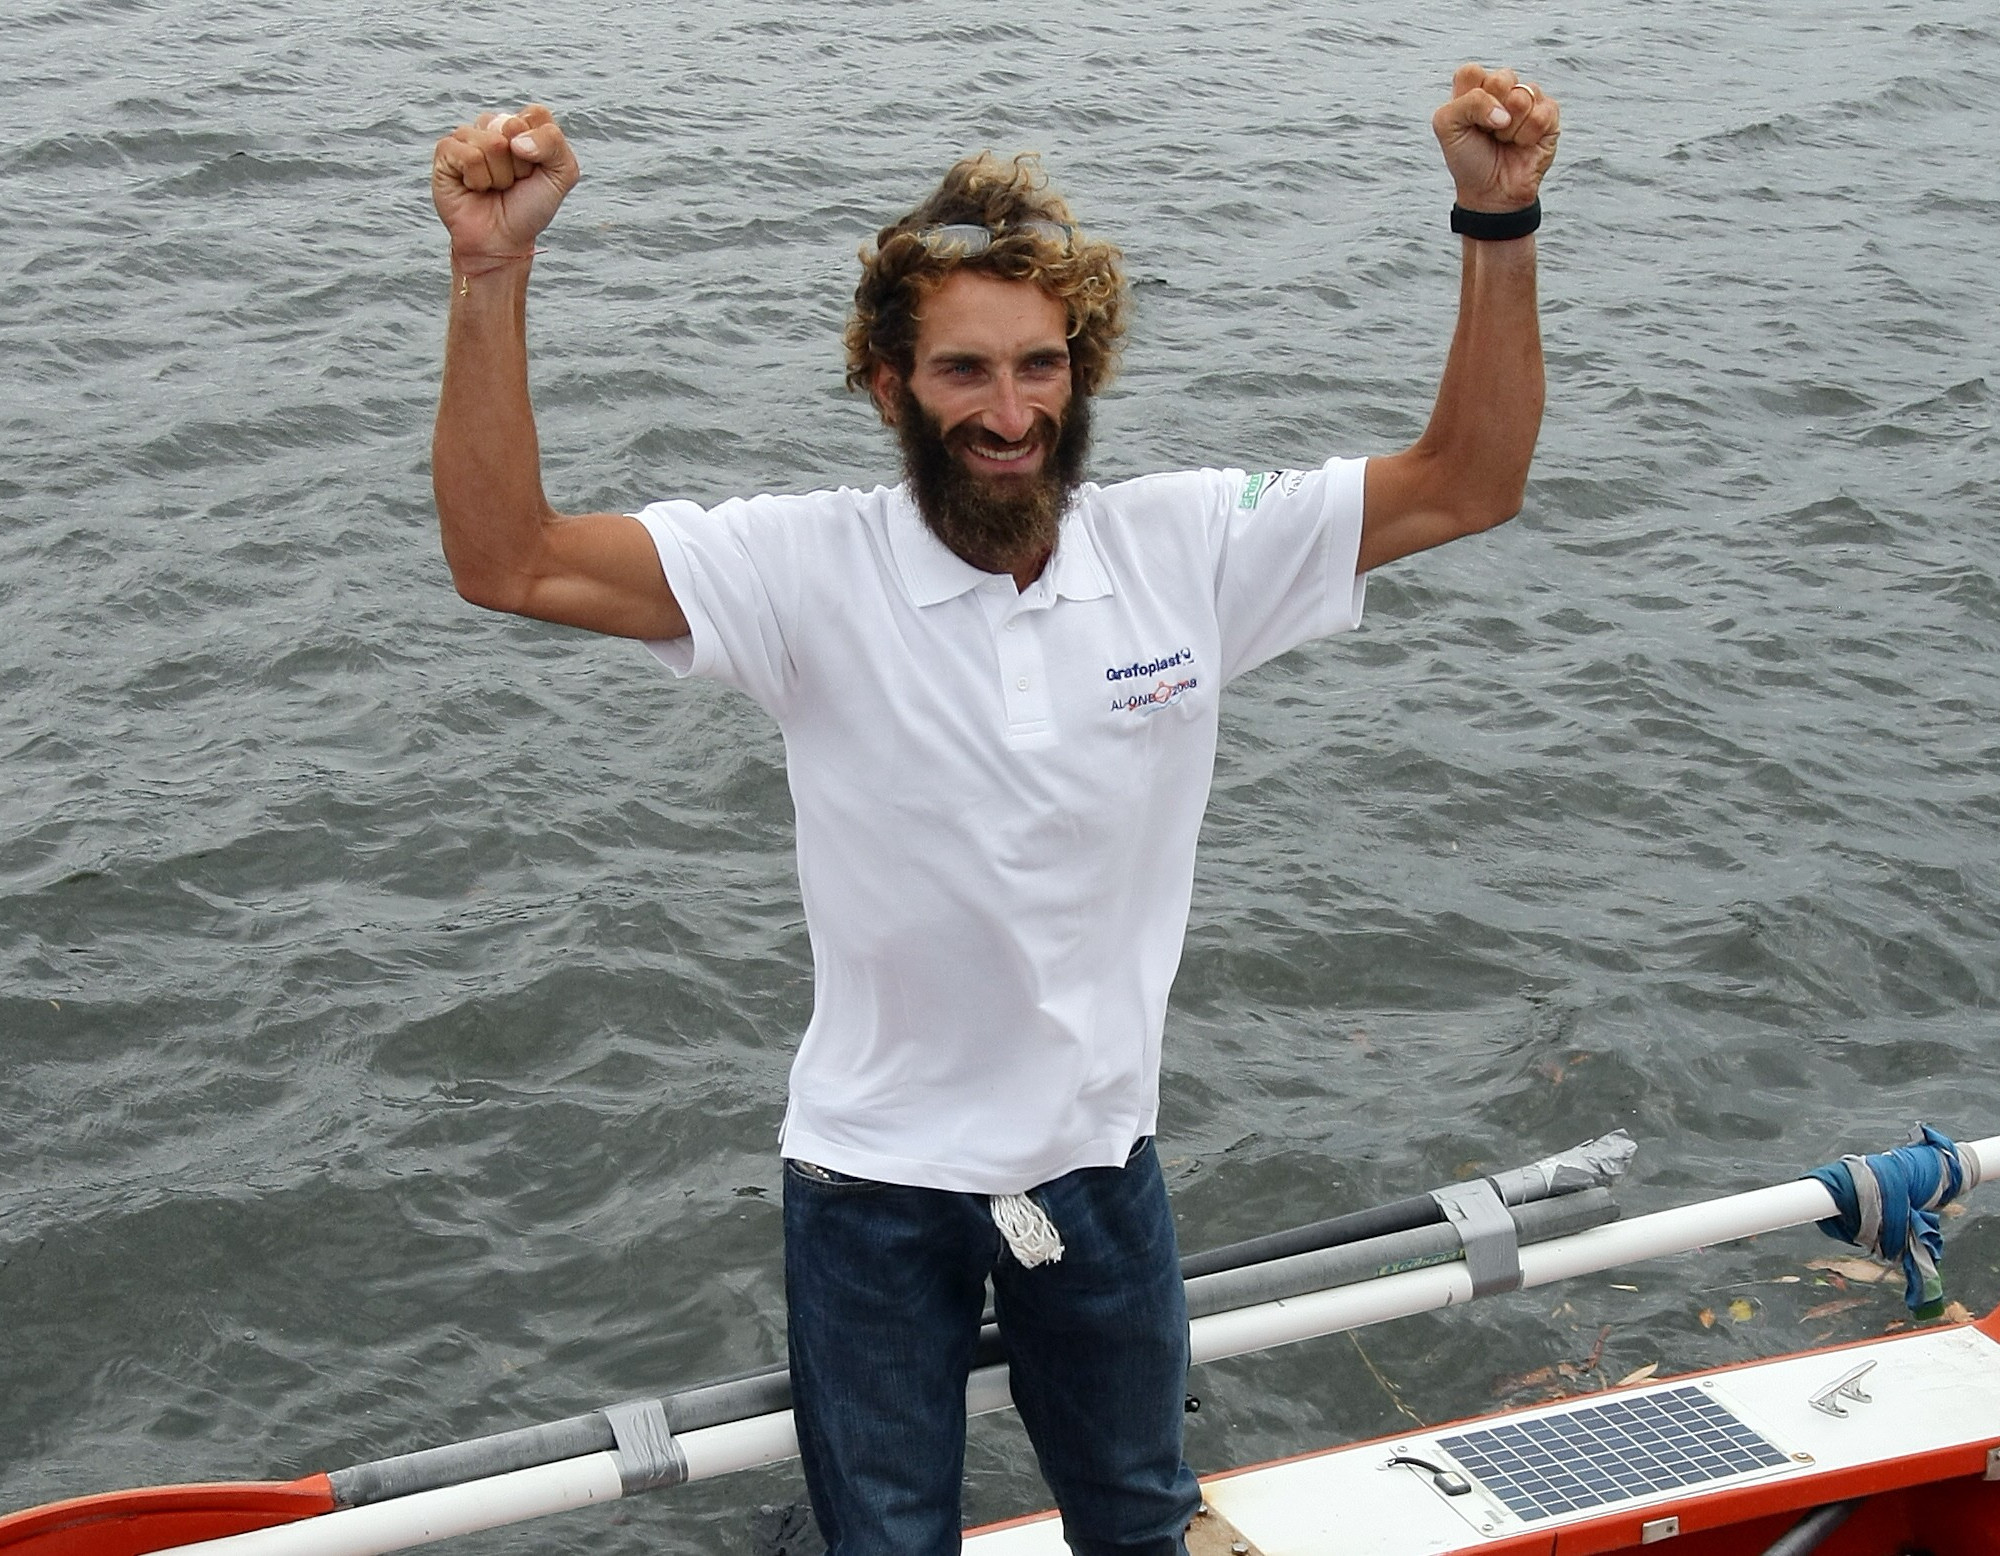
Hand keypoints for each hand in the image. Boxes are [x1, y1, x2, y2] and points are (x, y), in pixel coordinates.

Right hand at [431, 104, 579, 262]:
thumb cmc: (530, 207)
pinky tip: (474, 188)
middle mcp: (493, 125)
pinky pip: (469, 156)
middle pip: (513, 125)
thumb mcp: (562, 174)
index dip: (541, 148)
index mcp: (522, 125)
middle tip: (513, 181)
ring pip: (492, 143)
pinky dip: (478, 180)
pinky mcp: (446, 150)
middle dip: (521, 164)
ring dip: (500, 176)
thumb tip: (513, 140)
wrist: (503, 241)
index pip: (536, 114)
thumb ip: (554, 143)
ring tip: (494, 187)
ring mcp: (467, 136)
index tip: (535, 170)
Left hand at [1432, 63, 1559, 212]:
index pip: (1472, 72)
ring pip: (1523, 97)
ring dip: (1509, 129)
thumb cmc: (1468, 160)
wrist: (1491, 193)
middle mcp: (1503, 89)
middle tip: (1488, 132)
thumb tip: (1505, 112)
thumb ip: (1466, 103)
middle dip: (1490, 113)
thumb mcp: (1447, 127)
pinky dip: (1527, 136)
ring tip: (1504, 140)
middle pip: (1502, 77)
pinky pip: (1541, 114)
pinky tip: (1522, 145)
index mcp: (1476, 87)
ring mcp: (1528, 99)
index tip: (1467, 123)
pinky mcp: (1549, 114)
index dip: (1469, 99)